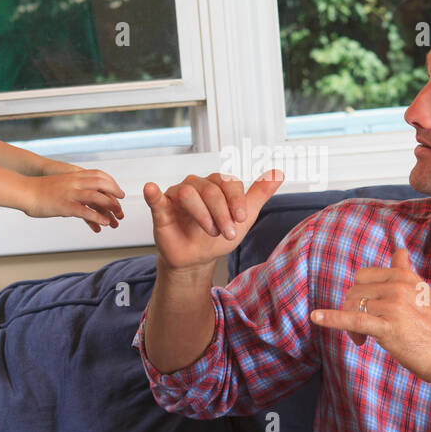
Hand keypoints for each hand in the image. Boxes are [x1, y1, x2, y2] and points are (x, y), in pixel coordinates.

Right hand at [25, 168, 125, 232]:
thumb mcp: (61, 182)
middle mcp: (75, 182)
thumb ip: (73, 185)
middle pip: (102, 184)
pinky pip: (85, 211)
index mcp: (74, 175)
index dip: (111, 183)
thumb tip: (81, 192)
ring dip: (110, 207)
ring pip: (97, 197)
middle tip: (121, 204)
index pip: (99, 175)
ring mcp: (70, 193)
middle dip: (115, 194)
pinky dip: (97, 217)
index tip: (119, 192)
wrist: (24, 191)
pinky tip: (104, 223)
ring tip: (117, 216)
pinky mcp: (65, 205)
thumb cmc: (40, 189)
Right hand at [143, 169, 283, 270]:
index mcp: (216, 184)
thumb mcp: (244, 218)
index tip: (240, 220)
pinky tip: (152, 189)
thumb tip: (278, 172)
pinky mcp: (161, 209)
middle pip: (210, 189)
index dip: (236, 201)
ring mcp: (177, 195)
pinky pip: (156, 198)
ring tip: (209, 232)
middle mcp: (196, 185)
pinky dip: (153, 193)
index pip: (228, 183)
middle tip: (226, 233)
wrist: (198, 259)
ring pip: (189, 193)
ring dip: (202, 215)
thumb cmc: (219, 235)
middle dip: (221, 213)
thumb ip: (259, 194)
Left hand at [309, 241, 430, 387]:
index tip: (368, 312)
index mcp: (406, 276)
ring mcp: (394, 306)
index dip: (359, 294)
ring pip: (352, 307)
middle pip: (354, 291)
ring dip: (351, 327)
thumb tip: (399, 250)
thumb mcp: (423, 293)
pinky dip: (331, 318)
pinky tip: (316, 318)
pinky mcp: (388, 328)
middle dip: (352, 310)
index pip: (363, 276)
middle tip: (363, 333)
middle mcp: (399, 286)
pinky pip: (352, 320)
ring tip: (362, 341)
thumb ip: (405, 272)